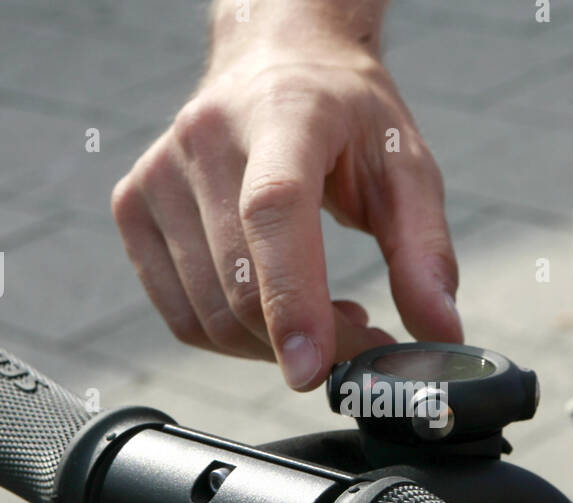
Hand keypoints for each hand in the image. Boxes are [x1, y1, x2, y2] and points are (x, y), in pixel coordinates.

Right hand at [111, 0, 461, 389]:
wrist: (277, 63)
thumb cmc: (347, 119)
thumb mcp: (407, 168)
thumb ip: (427, 253)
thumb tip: (440, 334)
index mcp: (284, 114)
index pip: (274, 212)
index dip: (292, 298)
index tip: (314, 370)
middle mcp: (205, 138)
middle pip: (241, 285)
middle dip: (310, 342)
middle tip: (364, 345)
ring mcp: (157, 174)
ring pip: (209, 316)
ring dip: (273, 348)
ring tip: (324, 316)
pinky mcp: (131, 206)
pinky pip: (181, 317)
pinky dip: (233, 339)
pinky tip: (275, 311)